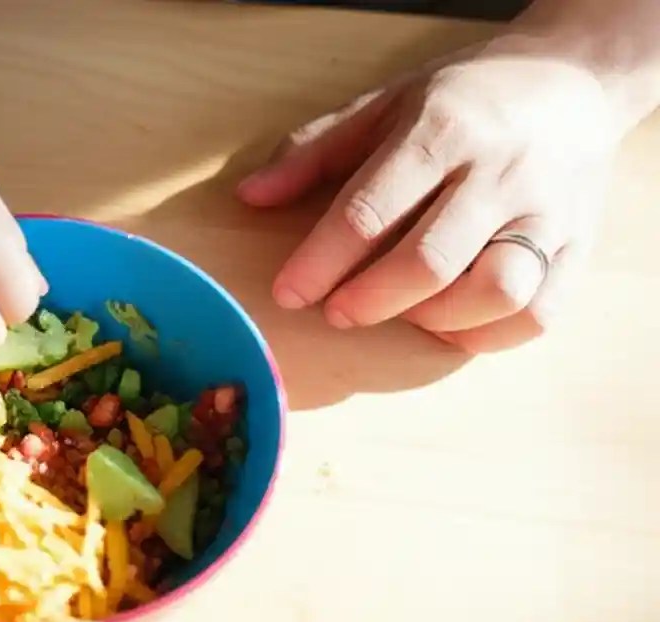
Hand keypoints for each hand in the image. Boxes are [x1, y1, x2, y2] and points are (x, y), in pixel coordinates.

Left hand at [238, 36, 621, 351]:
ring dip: (435, 319)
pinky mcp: (579, 247)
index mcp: (441, 131)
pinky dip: (488, 334)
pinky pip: (538, 313)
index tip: (288, 293)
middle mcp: (499, 173)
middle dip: (370, 299)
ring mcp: (547, 213)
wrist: (574, 81)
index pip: (370, 210)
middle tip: (337, 312)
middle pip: (429, 261)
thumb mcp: (383, 105)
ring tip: (403, 311)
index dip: (321, 262)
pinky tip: (450, 323)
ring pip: (495, 292)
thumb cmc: (462, 101)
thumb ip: (313, 152)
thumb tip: (249, 197)